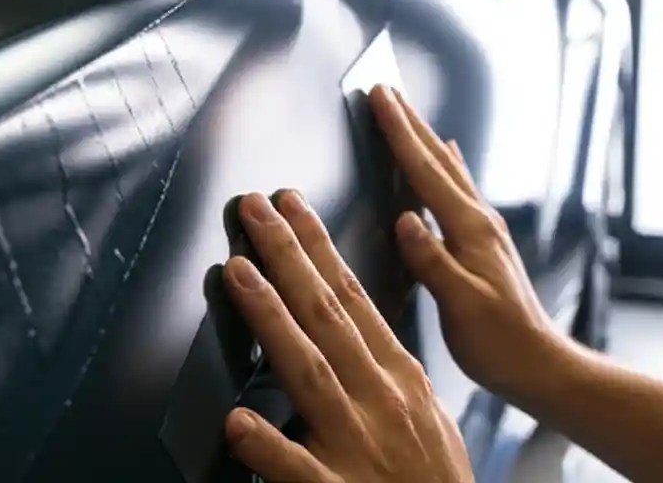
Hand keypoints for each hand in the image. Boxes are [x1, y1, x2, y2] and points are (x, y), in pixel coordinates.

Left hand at [221, 192, 472, 482]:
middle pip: (326, 316)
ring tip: (237, 274)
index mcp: (398, 378)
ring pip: (308, 373)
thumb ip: (389, 369)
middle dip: (287, 257)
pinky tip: (236, 423)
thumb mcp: (426, 414)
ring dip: (271, 320)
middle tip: (254, 209)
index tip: (293, 206)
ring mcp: (358, 448)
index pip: (352, 298)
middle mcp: (379, 401)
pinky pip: (297, 471)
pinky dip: (269, 446)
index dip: (318, 249)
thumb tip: (358, 327)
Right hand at [368, 85, 566, 406]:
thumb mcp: (460, 306)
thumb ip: (432, 261)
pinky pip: (458, 188)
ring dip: (425, 138)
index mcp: (470, 230)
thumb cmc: (499, 342)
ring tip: (408, 112)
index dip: (400, 132)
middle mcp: (480, 220)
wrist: (539, 364)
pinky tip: (448, 156)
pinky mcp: (483, 242)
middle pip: (438, 159)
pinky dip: (446, 164)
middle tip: (386, 88)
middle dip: (410, 123)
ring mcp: (484, 229)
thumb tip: (404, 219)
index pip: (426, 171)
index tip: (379, 95)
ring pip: (449, 169)